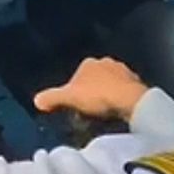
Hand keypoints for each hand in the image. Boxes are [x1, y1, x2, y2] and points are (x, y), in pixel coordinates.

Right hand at [33, 57, 148, 122]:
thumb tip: (36, 100)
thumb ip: (52, 98)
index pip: (76, 77)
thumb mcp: (69, 98)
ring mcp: (123, 70)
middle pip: (94, 79)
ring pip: (110, 83)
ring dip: (107, 93)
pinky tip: (119, 109)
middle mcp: (105, 61)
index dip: (74, 92)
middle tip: (91, 111)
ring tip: (106, 111)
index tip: (76, 107)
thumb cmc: (98, 97)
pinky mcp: (136, 80)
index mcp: (88, 63)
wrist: (130, 101)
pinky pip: (124, 89)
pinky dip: (121, 97)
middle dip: (92, 92)